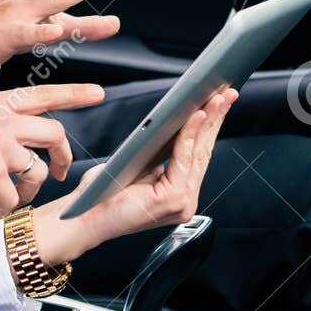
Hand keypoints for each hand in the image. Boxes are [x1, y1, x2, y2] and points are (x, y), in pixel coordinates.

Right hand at [0, 83, 105, 222]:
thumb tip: (2, 133)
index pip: (44, 95)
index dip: (73, 94)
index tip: (96, 93)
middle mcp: (5, 122)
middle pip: (54, 133)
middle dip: (62, 156)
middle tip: (58, 172)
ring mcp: (1, 148)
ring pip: (37, 172)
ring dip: (27, 192)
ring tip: (8, 201)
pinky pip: (12, 199)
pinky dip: (1, 211)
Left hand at [31, 87, 237, 265]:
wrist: (83, 218)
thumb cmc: (103, 193)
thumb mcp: (137, 165)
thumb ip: (160, 152)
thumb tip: (176, 120)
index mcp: (178, 194)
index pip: (198, 155)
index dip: (210, 126)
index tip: (219, 102)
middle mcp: (185, 201)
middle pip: (204, 151)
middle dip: (216, 118)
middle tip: (226, 92)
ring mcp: (183, 202)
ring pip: (198, 153)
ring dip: (208, 121)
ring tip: (215, 97)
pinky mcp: (174, 200)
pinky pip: (184, 158)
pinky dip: (190, 133)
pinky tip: (195, 114)